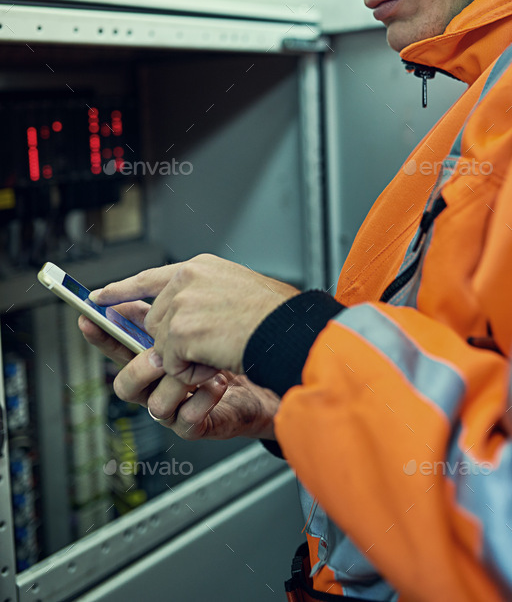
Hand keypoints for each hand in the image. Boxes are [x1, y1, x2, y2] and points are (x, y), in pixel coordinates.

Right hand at [79, 310, 279, 439]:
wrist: (276, 371)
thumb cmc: (240, 344)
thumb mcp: (205, 315)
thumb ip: (173, 306)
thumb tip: (140, 288)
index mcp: (158, 353)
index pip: (120, 345)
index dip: (101, 334)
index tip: (87, 317)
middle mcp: (162, 383)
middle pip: (126, 382)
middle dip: (141, 367)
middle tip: (161, 354)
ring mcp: (178, 405)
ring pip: (152, 404)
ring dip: (177, 383)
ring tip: (204, 367)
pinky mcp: (198, 424)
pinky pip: (185, 419)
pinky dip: (202, 399)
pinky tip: (220, 383)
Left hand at [91, 254, 299, 385]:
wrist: (288, 329)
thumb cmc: (276, 315)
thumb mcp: (236, 288)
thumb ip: (205, 293)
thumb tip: (180, 311)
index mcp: (199, 266)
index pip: (148, 277)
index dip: (121, 290)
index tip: (98, 299)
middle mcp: (186, 279)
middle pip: (155, 319)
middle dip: (173, 340)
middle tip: (209, 343)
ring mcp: (181, 304)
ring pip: (162, 343)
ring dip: (186, 357)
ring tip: (220, 349)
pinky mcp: (181, 331)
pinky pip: (172, 362)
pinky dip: (192, 371)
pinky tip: (217, 361)